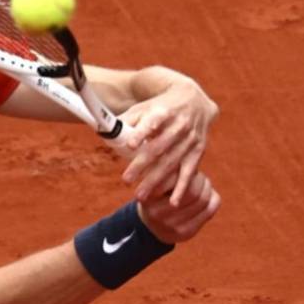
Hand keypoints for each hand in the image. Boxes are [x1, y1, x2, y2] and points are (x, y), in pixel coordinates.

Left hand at [119, 66, 218, 204]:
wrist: (194, 100)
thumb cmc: (161, 107)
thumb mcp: (144, 107)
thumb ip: (127, 120)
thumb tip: (106, 131)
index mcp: (163, 112)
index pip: (152, 122)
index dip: (142, 133)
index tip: (130, 145)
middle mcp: (178, 125)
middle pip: (158, 148)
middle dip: (142, 165)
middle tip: (126, 179)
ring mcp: (190, 139)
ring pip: (171, 163)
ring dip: (155, 181)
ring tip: (140, 195)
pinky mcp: (197, 151)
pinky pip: (189, 172)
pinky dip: (181, 187)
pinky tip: (173, 202)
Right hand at [137, 171, 220, 243]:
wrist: (151, 226)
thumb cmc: (154, 194)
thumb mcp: (153, 180)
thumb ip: (165, 169)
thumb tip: (184, 155)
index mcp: (147, 197)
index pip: (176, 179)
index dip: (185, 169)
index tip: (185, 165)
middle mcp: (157, 215)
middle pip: (193, 191)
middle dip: (199, 178)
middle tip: (197, 174)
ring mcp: (173, 226)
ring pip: (203, 200)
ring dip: (207, 186)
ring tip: (202, 182)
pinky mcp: (186, 233)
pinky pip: (210, 210)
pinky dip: (213, 197)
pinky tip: (208, 194)